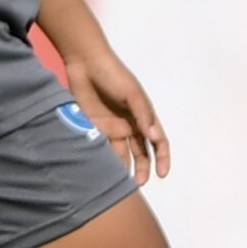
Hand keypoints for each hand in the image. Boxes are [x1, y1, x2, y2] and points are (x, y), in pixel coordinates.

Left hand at [65, 48, 172, 182]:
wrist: (84, 64)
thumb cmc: (113, 75)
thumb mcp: (131, 93)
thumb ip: (143, 115)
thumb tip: (155, 137)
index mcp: (143, 117)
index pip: (158, 141)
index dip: (163, 157)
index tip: (162, 174)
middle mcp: (130, 125)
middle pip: (140, 152)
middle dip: (142, 169)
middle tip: (137, 183)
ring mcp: (111, 128)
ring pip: (120, 154)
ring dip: (122, 167)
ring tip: (119, 181)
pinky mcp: (94, 128)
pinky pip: (100, 147)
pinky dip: (102, 159)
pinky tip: (101, 169)